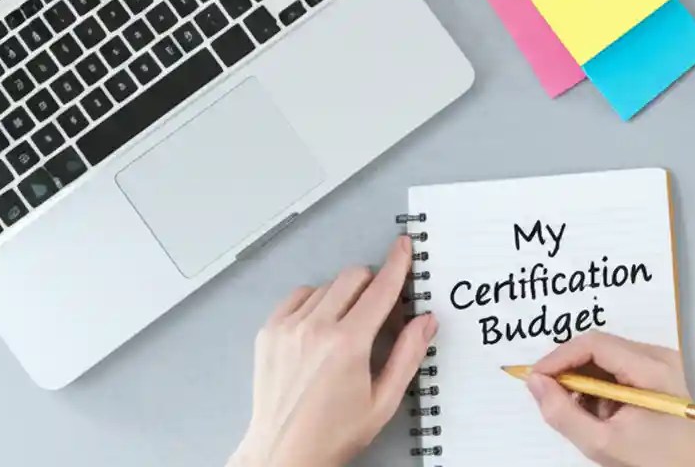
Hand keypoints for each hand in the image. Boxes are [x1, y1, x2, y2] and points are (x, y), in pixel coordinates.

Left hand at [228, 236, 437, 466]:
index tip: (403, 247)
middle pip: (353, 278)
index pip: (380, 290)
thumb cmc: (332, 434)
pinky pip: (298, 297)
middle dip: (371, 284)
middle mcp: (315, 328)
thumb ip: (408, 355)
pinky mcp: (269, 332)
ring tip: (345, 330)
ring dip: (343, 296)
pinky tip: (320, 328)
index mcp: (348, 344)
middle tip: (378, 308)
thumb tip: (426, 321)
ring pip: (326, 286)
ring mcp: (288, 327)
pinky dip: (314, 303)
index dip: (396, 265)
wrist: (283, 452)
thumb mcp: (383, 401)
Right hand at [526, 332, 694, 466]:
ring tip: (579, 412)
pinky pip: (616, 368)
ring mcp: (660, 362)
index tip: (534, 379)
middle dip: (569, 370)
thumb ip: (562, 413)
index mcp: (651, 368)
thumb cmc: (652, 462)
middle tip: (550, 397)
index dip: (559, 357)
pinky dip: (598, 386)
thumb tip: (534, 382)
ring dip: (583, 380)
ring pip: (605, 357)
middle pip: (599, 347)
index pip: (594, 344)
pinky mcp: (657, 372)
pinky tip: (598, 412)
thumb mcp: (601, 443)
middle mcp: (658, 355)